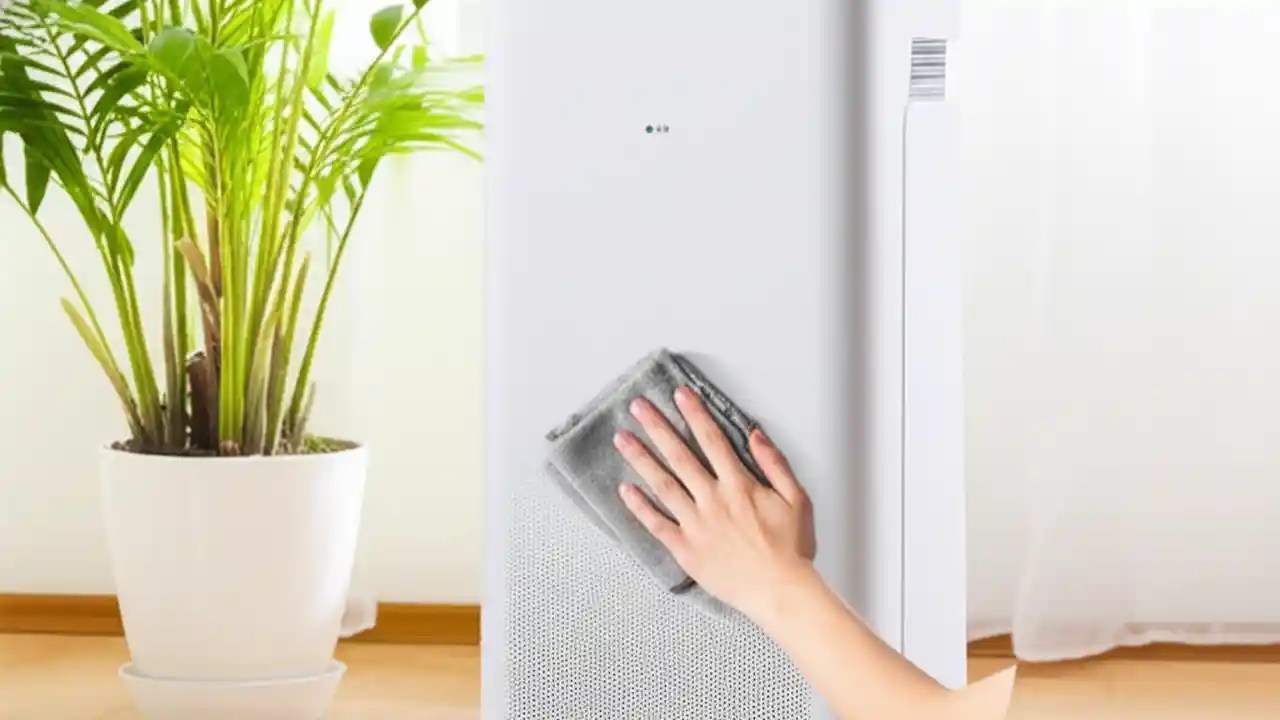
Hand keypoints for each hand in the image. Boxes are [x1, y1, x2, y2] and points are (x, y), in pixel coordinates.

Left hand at [614, 386, 816, 620]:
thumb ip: (775, 463)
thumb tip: (755, 434)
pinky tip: (625, 489)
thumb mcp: (797, 499)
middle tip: (638, 407)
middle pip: (680, 456)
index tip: (679, 395)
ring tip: (622, 439)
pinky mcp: (686, 549)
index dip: (695, 414)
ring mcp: (696, 524)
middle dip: (658, 428)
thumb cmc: (790, 549)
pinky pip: (657, 524)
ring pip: (663, 485)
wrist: (779, 592)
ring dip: (641, 459)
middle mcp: (713, 500)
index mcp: (739, 486)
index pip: (712, 440)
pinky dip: (639, 506)